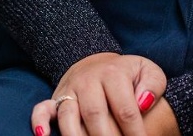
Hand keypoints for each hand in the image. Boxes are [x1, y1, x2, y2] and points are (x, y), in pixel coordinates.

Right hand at [32, 52, 168, 135]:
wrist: (98, 63)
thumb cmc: (127, 75)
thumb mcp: (146, 71)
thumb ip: (152, 85)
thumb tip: (143, 103)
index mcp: (113, 73)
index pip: (125, 109)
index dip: (135, 133)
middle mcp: (88, 81)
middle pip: (95, 115)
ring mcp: (69, 90)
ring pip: (68, 116)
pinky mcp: (56, 99)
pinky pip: (41, 109)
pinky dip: (39, 122)